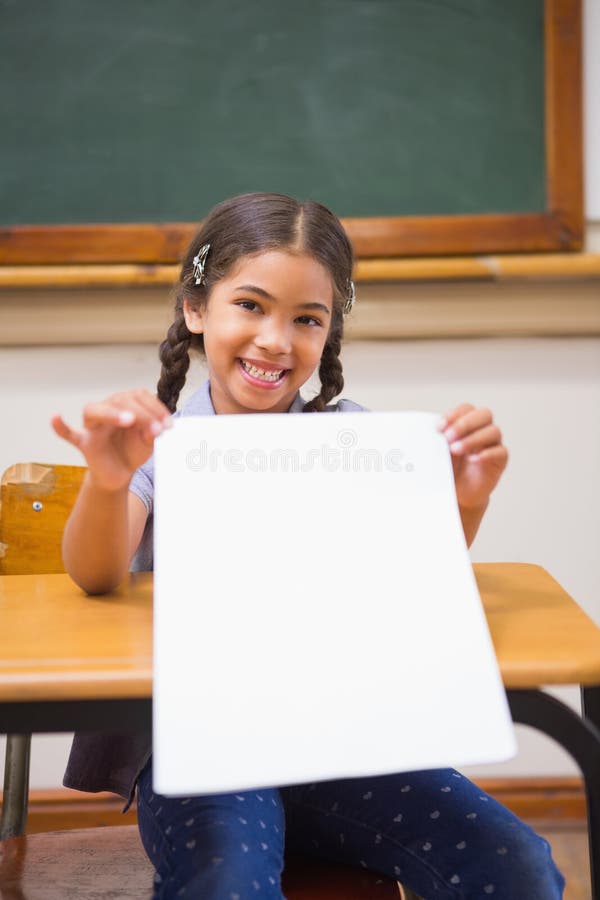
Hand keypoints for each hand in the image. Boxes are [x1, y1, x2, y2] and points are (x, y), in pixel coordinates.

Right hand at [51, 390, 171, 491]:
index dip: (155, 407)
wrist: (120, 474)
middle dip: (142, 413)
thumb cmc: (132, 451)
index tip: (169, 424)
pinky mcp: (84, 443)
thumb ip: (151, 433)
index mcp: (124, 405)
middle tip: (157, 429)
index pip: (138, 395)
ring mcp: (93, 426)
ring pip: (94, 409)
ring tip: (129, 420)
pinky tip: (55, 418)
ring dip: (112, 413)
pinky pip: (69, 434)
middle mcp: (107, 410)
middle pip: (119, 400)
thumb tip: (155, 429)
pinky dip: (61, 427)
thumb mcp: (147, 442)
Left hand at [438, 404, 507, 510]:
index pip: (466, 409)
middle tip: (448, 437)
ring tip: (456, 450)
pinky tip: (472, 460)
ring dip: (473, 439)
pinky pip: (501, 452)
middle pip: (484, 414)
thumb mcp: (438, 451)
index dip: (454, 415)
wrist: (457, 492)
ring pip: (493, 431)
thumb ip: (437, 439)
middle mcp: (483, 430)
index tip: (439, 427)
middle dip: (465, 424)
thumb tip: (430, 432)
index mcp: (467, 423)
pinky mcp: (500, 460)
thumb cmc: (447, 468)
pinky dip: (487, 454)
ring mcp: (493, 444)